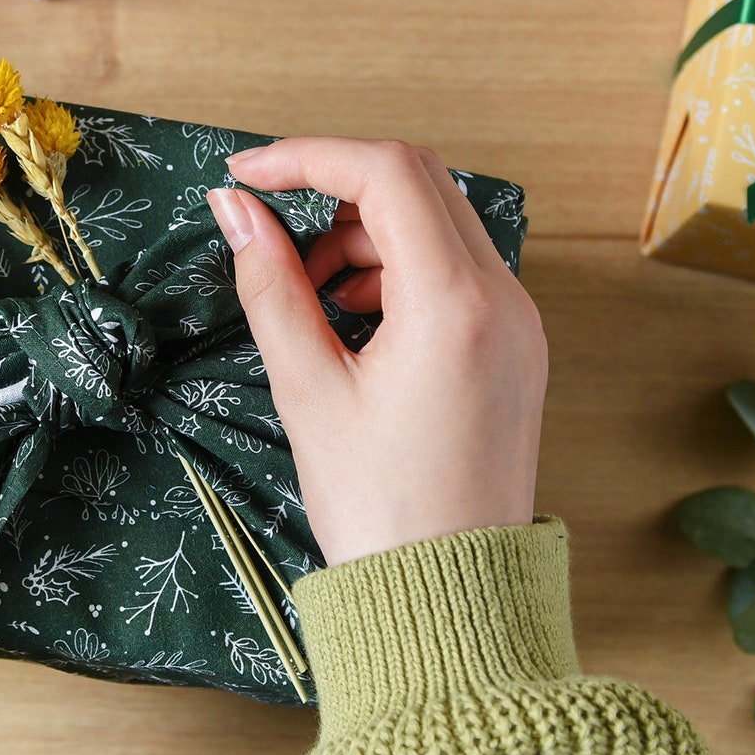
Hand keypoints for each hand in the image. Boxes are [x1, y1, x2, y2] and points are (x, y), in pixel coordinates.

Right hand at [208, 139, 545, 567]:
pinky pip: (456, 272)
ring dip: (364, 233)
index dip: (306, 157)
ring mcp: (519, 323)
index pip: (386, 173)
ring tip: (306, 294)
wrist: (451, 597)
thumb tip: (235, 211)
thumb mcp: (308, 391)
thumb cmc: (380, 509)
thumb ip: (270, 287)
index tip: (244, 176)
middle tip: (270, 232)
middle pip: (420, 183)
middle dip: (335, 191)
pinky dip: (397, 271)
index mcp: (456, 305)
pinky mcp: (516, 348)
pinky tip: (351, 319)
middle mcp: (505, 299)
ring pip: (439, 224)